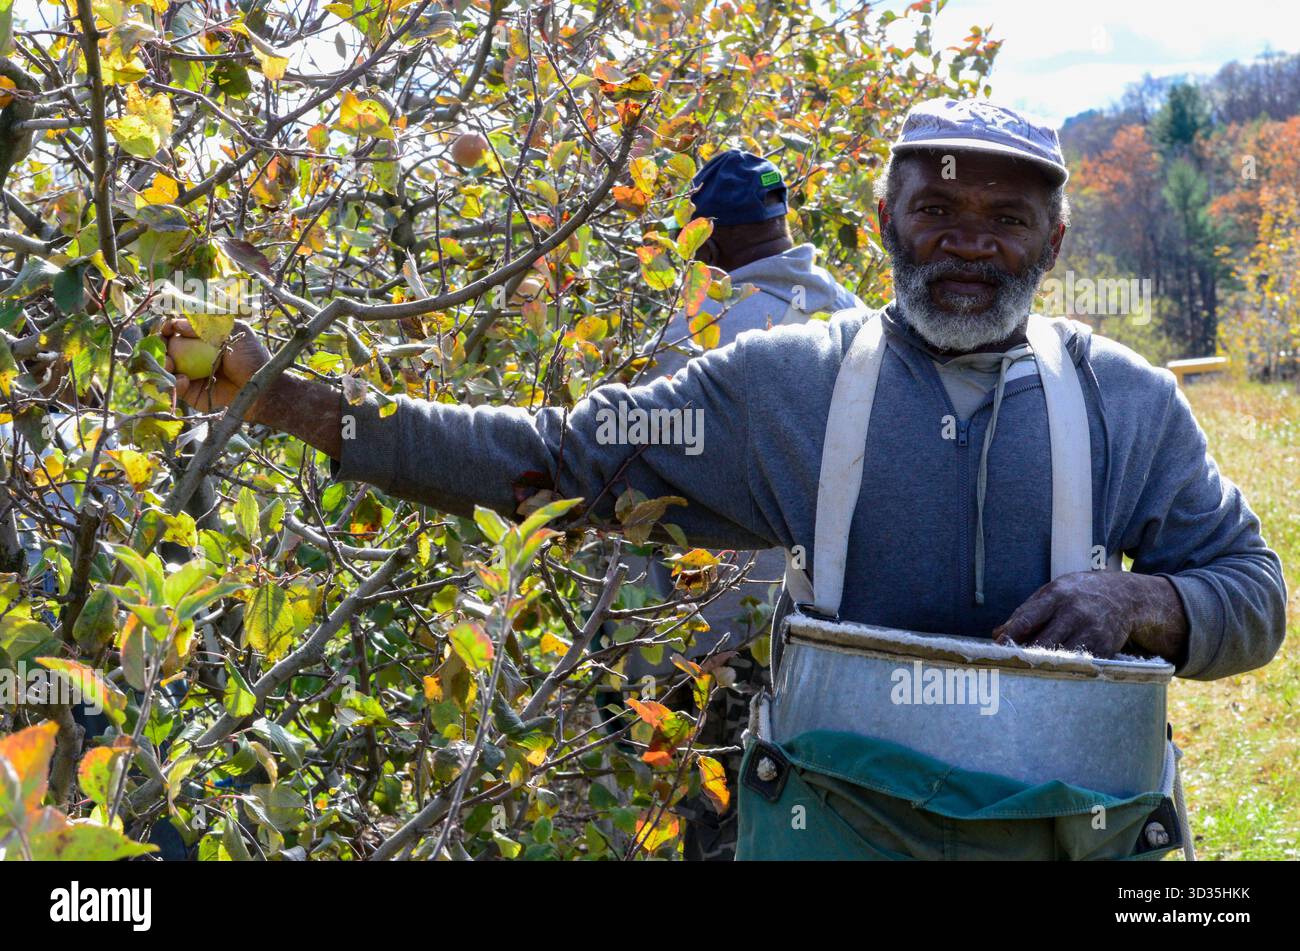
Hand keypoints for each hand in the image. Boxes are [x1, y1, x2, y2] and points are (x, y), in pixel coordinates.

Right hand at [161, 317, 269, 413]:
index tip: (168, 327)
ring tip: (170, 363)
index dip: (168, 327)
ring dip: (162, 364)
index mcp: (200, 338)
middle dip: (160, 345)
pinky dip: (174, 382)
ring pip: (164, 367)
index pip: (176, 329)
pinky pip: (173, 387)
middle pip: (165, 347)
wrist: (260, 386)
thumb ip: (206, 323)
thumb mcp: (233, 331)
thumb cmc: (250, 357)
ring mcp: (189, 373)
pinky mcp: (190, 392)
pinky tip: (185, 380)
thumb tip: (177, 323)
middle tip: (164, 346)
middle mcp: (191, 355)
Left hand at [992, 570, 1188, 662]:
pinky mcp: (1104, 649)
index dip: (1011, 636)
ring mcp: (1091, 632)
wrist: (1125, 597)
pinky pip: (1077, 665)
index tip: (997, 648)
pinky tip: (1054, 671)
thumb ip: (1025, 612)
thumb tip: (997, 634)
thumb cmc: (1078, 594)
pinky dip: (1064, 669)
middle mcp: (1074, 614)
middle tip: (1009, 665)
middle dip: (1024, 655)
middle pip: (1042, 643)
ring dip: (1042, 666)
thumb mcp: (1052, 593)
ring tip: (1029, 670)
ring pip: (1059, 658)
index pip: (1028, 619)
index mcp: (1056, 596)